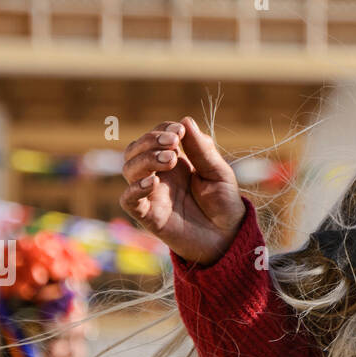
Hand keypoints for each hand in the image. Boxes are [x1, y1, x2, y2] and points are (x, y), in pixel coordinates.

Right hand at [120, 117, 245, 266]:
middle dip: (150, 140)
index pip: (156, 136)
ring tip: (171, 159)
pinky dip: (135, 188)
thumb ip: (202, 150)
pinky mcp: (148, 215)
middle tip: (173, 143)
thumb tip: (186, 120)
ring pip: (129, 169)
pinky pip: (128, 200)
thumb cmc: (223, 202)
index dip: (162, 129)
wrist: (227, 236)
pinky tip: (153, 181)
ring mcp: (152, 193)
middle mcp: (159, 174)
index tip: (179, 131)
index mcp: (176, 160)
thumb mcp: (218, 172)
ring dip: (145, 159)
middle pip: (135, 149)